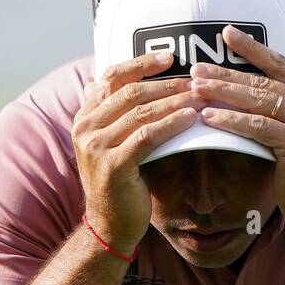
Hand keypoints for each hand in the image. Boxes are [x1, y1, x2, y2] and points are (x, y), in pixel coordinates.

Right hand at [73, 52, 199, 250]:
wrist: (109, 226)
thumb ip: (109, 114)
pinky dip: (171, 125)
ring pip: (140, 112)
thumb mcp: (108, 143)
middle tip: (196, 79)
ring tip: (200, 97)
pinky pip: (147, 136)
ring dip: (174, 101)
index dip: (140, 63)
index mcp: (83, 117)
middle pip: (130, 92)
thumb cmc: (117, 184)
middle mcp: (85, 128)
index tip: (170, 58)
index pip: (111, 77)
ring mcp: (96, 146)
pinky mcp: (113, 165)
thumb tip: (99, 80)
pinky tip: (190, 119)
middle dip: (166, 83)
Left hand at [188, 25, 284, 229]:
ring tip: (196, 88)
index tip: (226, 33)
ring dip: (224, 93)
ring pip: (258, 101)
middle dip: (226, 73)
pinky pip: (258, 127)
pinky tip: (209, 117)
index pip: (279, 63)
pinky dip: (232, 121)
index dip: (252, 47)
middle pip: (262, 81)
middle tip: (196, 68)